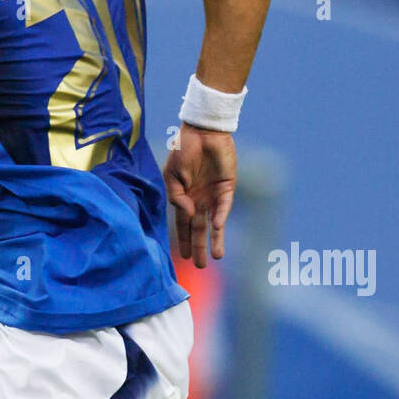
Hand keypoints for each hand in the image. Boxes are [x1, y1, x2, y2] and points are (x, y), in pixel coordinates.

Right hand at [163, 125, 236, 267]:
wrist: (202, 131)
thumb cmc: (183, 150)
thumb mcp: (172, 175)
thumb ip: (176, 196)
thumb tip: (186, 213)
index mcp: (184, 199)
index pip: (182, 225)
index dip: (182, 241)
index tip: (182, 258)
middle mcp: (199, 200)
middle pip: (198, 229)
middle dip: (198, 247)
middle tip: (200, 266)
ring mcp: (213, 195)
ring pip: (213, 223)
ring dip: (214, 240)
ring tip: (216, 257)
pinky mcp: (227, 187)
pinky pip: (223, 206)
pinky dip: (220, 217)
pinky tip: (216, 228)